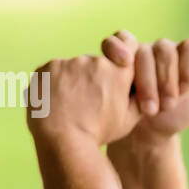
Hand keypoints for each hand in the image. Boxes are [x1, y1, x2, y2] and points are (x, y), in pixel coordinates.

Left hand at [26, 51, 140, 146]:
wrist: (63, 141)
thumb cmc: (98, 133)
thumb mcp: (129, 119)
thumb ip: (138, 97)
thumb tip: (139, 85)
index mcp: (117, 71)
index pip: (127, 47)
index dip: (122, 56)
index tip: (118, 65)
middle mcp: (94, 60)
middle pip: (96, 64)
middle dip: (93, 78)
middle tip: (88, 103)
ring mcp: (69, 62)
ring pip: (74, 68)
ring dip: (73, 82)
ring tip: (70, 106)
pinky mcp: (48, 67)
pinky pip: (54, 72)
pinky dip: (54, 84)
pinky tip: (56, 102)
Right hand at [102, 31, 188, 146]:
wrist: (148, 133)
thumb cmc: (179, 117)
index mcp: (186, 57)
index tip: (188, 89)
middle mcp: (164, 51)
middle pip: (166, 49)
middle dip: (168, 81)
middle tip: (169, 104)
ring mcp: (140, 52)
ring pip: (143, 52)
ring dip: (147, 83)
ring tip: (150, 108)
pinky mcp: (118, 56)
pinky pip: (116, 41)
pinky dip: (116, 49)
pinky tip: (121, 67)